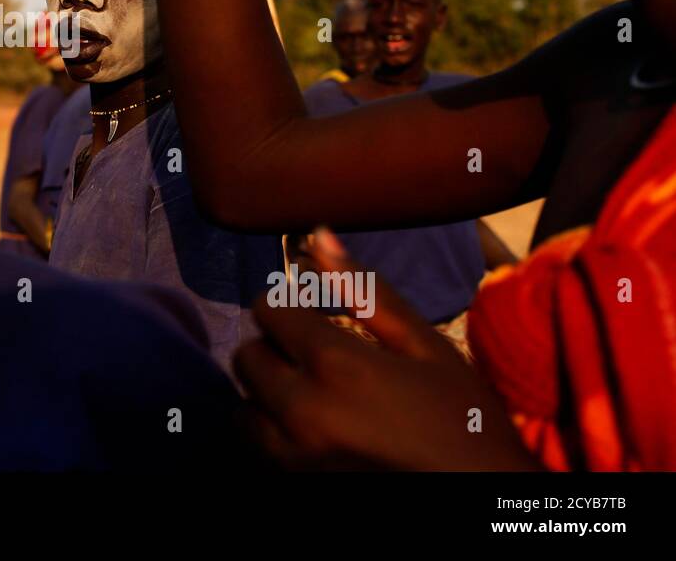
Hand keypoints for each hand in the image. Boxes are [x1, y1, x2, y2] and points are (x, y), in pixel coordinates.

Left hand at [234, 229, 540, 469]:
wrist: (483, 493)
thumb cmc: (464, 416)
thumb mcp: (425, 345)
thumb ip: (365, 291)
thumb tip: (317, 235)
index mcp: (334, 364)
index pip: (269, 310)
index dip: (289, 304)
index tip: (313, 312)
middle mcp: (300, 409)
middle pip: (248, 356)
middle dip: (274, 346)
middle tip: (314, 352)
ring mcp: (293, 453)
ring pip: (244, 404)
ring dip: (267, 390)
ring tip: (310, 389)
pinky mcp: (295, 480)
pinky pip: (259, 443)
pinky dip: (272, 428)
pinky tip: (311, 423)